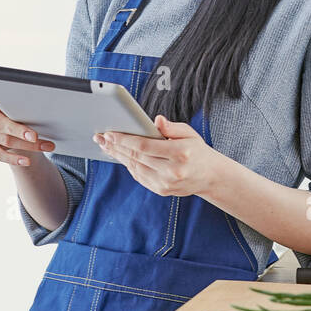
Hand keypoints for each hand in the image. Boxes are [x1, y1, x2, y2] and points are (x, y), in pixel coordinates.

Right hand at [0, 95, 54, 166]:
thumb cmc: (15, 107)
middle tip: (36, 136)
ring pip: (4, 141)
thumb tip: (39, 97)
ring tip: (47, 146)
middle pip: (1, 125)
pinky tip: (27, 161)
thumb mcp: (16, 100)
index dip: (1, 103)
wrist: (9, 122)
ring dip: (27, 146)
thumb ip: (19, 99)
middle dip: (20, 131)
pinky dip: (14, 159)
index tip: (8, 105)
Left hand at [95, 115, 228, 197]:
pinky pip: (139, 176)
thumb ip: (172, 127)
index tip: (110, 133)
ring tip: (106, 145)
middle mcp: (172, 171)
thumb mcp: (189, 133)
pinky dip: (128, 165)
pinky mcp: (161, 190)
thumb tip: (156, 120)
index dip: (125, 140)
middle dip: (116, 146)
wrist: (209, 176)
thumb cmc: (198, 151)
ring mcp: (166, 183)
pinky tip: (120, 156)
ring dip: (119, 156)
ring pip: (135, 167)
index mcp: (180, 153)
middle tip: (100, 138)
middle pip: (136, 157)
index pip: (145, 146)